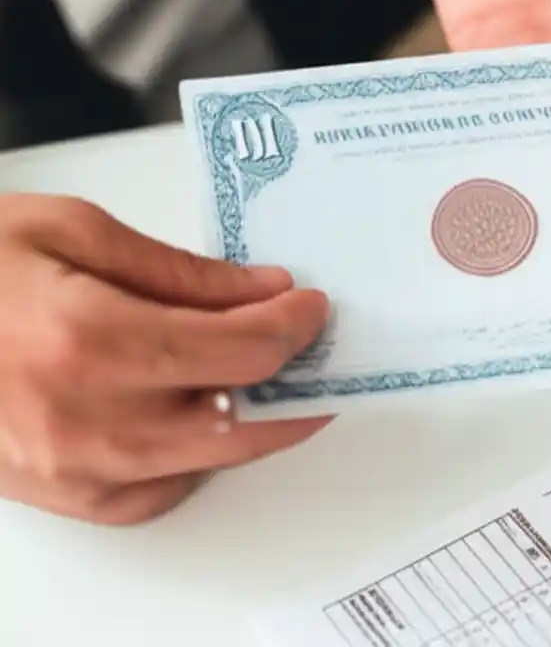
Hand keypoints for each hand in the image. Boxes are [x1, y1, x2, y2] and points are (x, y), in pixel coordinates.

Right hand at [0, 194, 330, 524]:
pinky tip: (197, 415)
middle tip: (318, 350)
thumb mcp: (71, 231)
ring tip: (272, 375)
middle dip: (298, 383)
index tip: (312, 304)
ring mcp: (67, 469)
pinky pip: (158, 493)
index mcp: (86, 340)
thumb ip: (180, 271)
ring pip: (210, 461)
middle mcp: (81, 419)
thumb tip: (261, 290)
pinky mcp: (56, 494)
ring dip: (258, 420)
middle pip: (244, 421)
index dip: (295, 326)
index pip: (242, 350)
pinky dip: (195, 457)